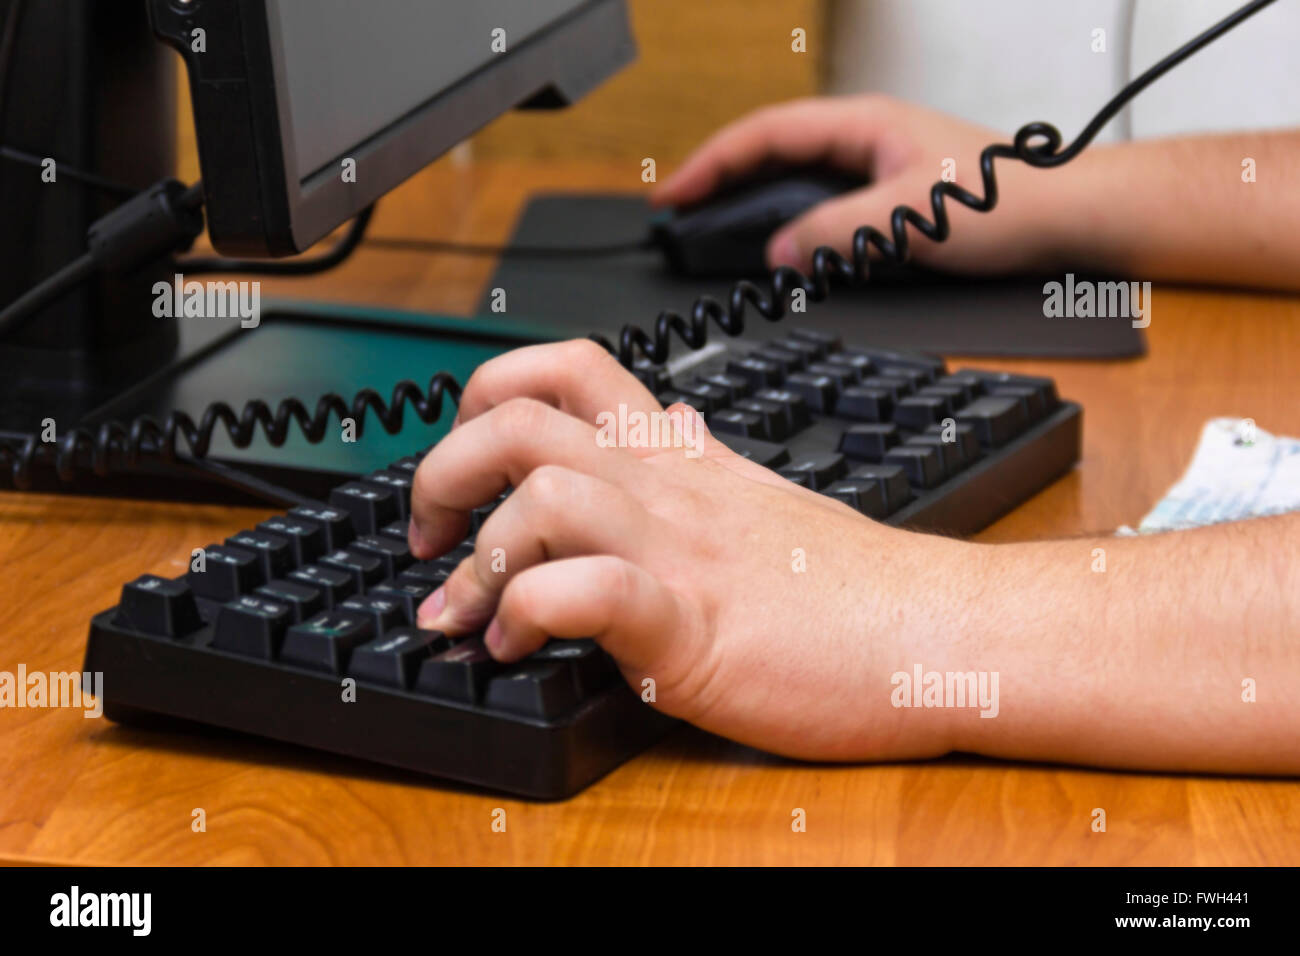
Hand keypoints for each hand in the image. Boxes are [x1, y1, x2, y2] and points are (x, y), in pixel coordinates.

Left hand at [406, 340, 972, 761]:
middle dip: (440, 471)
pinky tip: (523, 649)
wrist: (936, 635)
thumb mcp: (758, 500)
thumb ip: (695, 465)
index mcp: (678, 456)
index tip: (460, 470)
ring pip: (542, 493)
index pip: (562, 370)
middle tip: (430, 536)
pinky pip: (589, 591)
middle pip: (519, 417)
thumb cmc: (855, 585)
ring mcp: (679, 549)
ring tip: (469, 612)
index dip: (482, 399)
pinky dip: (529, 616)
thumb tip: (657, 434)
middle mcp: (667, 488)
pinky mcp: (694, 625)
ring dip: (478, 555)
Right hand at [652, 95, 1067, 275]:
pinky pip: (821, 204)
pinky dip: (789, 224)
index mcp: (866, 123)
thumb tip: (778, 251)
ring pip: (795, 180)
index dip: (711, 163)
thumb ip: (836, 233)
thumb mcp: (910, 219)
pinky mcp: (891, 196)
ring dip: (753, 205)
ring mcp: (878, 166)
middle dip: (720, 181)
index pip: (765, 133)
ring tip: (715, 232)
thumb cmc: (1011, 203)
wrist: (1069, 218)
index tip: (674, 194)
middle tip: (682, 215)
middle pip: (771, 151)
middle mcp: (867, 138)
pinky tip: (780, 246)